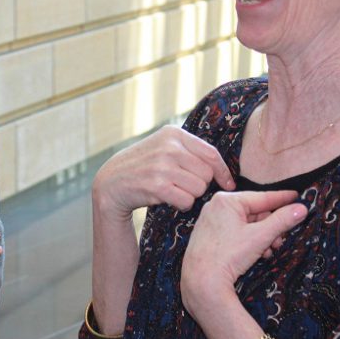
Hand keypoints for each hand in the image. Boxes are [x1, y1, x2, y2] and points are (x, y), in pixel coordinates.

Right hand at [92, 125, 234, 218]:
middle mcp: (168, 147)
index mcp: (173, 134)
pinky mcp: (156, 185)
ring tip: (173, 191)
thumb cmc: (143, 166)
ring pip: (199, 188)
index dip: (223, 172)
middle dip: (199, 184)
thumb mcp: (163, 147)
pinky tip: (168, 199)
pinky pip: (187, 201)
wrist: (111, 182)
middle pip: (207, 174)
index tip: (228, 184)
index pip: (211, 154)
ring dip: (190, 195)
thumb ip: (188, 150)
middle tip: (182, 186)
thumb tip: (222, 168)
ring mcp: (162, 165)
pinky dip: (181, 204)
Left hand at [181, 190, 307, 317]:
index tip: (297, 196)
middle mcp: (216, 206)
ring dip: (262, 236)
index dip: (282, 198)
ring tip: (270, 250)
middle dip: (271, 227)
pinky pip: (235, 231)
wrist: (202, 280)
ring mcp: (210, 220)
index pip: (262, 197)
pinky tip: (258, 254)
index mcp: (227, 200)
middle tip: (281, 239)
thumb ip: (282, 221)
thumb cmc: (228, 255)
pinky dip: (249, 241)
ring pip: (246, 224)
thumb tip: (301, 209)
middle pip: (254, 212)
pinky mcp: (209, 234)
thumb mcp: (260, 236)